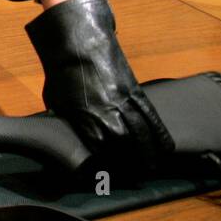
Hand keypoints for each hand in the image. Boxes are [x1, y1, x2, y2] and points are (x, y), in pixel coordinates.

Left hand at [25, 0, 173, 168]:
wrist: (78, 40)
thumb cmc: (61, 72)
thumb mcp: (55, 100)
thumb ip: (66, 119)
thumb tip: (67, 135)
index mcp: (84, 115)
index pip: (100, 149)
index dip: (108, 166)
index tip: (112, 179)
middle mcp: (107, 110)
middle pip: (125, 144)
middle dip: (132, 165)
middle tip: (136, 180)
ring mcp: (124, 99)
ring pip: (141, 132)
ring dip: (149, 154)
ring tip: (153, 170)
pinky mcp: (135, 89)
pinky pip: (151, 115)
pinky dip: (159, 132)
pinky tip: (165, 147)